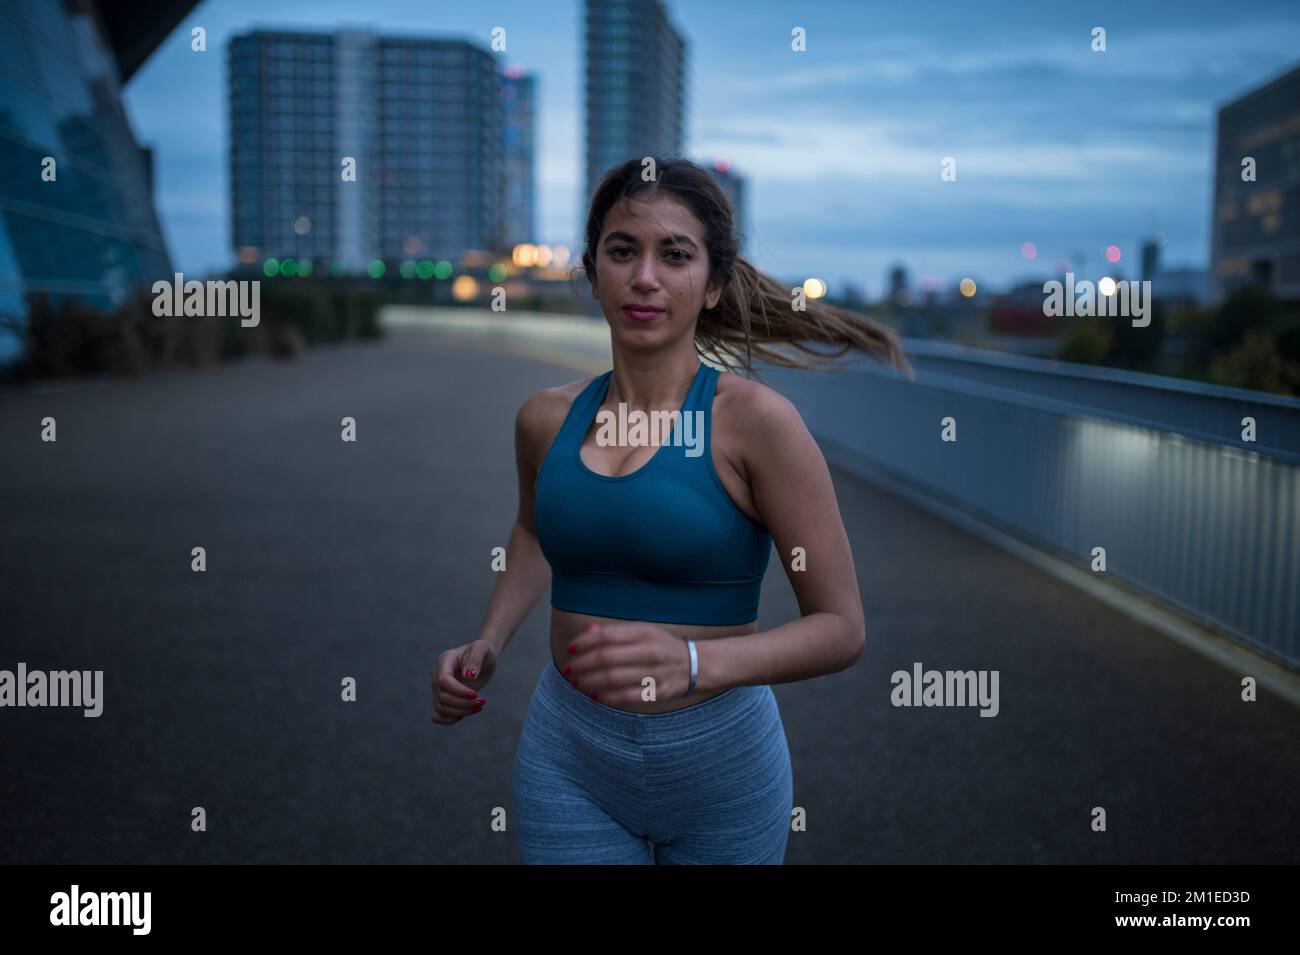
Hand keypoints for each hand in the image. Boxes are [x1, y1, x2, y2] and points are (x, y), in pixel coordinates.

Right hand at [432, 639, 497, 725]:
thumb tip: (468, 675)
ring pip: (441, 708)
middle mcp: (437, 674)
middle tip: (482, 701)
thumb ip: (475, 659)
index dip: (458, 691)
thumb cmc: (483, 652)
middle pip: (442, 697)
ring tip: (479, 706)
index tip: (475, 694)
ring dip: (461, 712)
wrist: (483, 661)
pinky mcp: (441, 699)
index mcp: (445, 660)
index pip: (443, 680)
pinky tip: (468, 712)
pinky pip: (437, 716)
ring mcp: (437, 688)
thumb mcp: (482, 650)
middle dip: (463, 703)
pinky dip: (451, 719)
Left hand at [563, 622, 691, 709]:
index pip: (606, 637)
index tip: (570, 649)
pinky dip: (607, 698)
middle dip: (582, 664)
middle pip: (606, 658)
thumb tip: (588, 632)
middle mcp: (649, 651)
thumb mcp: (643, 631)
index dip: (583, 643)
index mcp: (644, 632)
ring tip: (577, 682)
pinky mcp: (658, 693)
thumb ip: (615, 633)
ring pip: (613, 679)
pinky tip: (595, 696)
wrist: (695, 664)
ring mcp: (654, 673)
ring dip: (590, 682)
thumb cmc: (662, 646)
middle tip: (569, 669)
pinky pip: (627, 697)